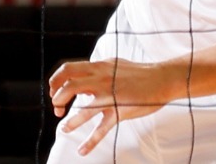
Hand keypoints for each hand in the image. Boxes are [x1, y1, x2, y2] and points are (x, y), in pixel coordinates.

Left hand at [47, 58, 177, 155]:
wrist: (161, 79)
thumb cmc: (139, 73)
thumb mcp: (114, 65)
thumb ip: (98, 71)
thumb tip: (83, 75)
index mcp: (98, 67)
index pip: (68, 69)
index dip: (56, 80)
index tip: (54, 91)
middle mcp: (101, 80)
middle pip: (69, 86)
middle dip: (57, 98)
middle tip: (57, 108)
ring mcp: (110, 96)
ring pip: (83, 110)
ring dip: (70, 121)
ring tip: (64, 128)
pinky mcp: (119, 112)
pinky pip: (101, 130)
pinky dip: (90, 142)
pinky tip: (82, 151)